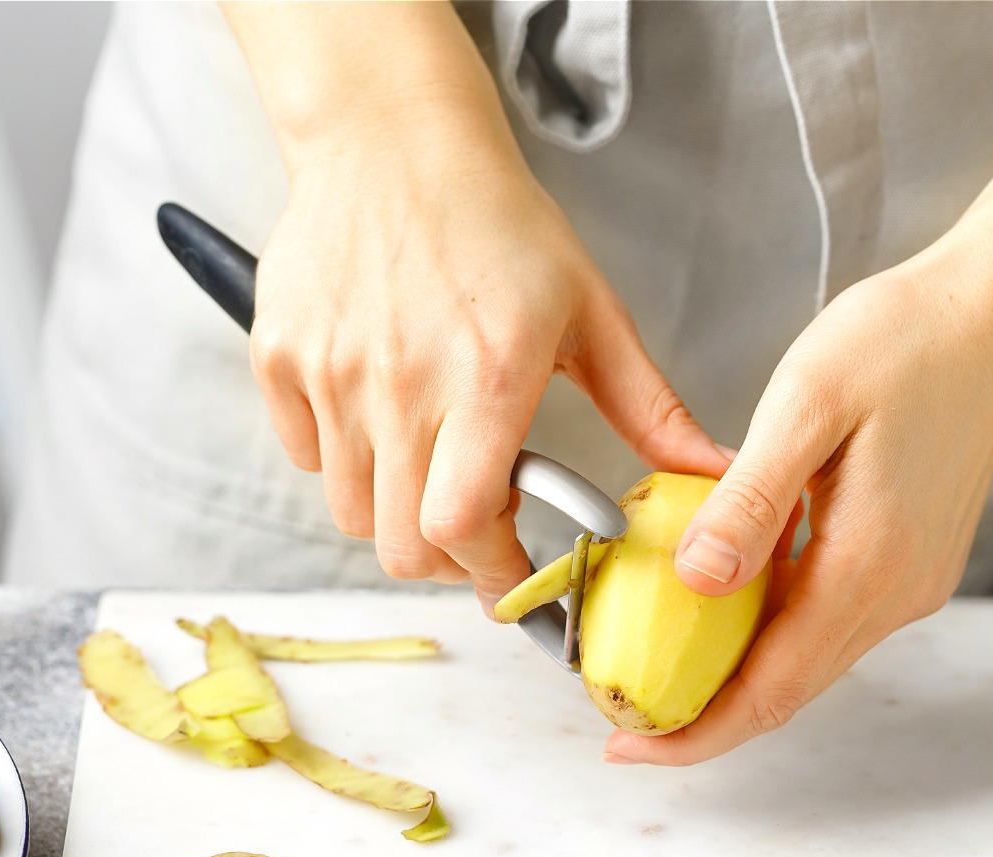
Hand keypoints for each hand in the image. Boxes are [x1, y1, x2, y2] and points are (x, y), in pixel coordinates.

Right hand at [250, 131, 728, 603]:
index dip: (492, 572)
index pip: (464, 526)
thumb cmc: (499, 223)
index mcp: (487, 376)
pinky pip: (305, 456)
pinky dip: (344, 460)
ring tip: (434, 460)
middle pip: (401, 544)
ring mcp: (330, 371)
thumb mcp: (593, 313)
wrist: (394, 142)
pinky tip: (384, 415)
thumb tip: (715, 474)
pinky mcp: (278, 358)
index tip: (517, 579)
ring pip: (349, 512)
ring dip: (395, 511)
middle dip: (449, 557)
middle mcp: (399, 382)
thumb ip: (651, 410)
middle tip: (480, 525)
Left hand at [601, 235, 992, 764]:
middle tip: (624, 712)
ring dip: (739, 672)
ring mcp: (916, 577)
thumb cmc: (902, 339)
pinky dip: (775, 626)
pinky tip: (727, 596)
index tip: (626, 746)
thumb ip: (752, 500)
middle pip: (791, 688)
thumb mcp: (807, 404)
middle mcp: (902, 590)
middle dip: (706, 716)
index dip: (695, 730)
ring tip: (661, 658)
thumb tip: (696, 584)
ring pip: (812, 654)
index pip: (772, 687)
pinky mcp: (917, 556)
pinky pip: (834, 614)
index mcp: (871, 563)